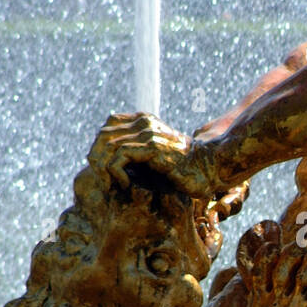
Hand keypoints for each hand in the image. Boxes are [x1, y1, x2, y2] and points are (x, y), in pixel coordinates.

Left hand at [87, 112, 218, 199]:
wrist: (209, 168)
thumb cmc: (183, 169)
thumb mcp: (154, 159)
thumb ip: (134, 154)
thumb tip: (106, 163)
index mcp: (143, 121)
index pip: (107, 127)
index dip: (100, 148)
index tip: (104, 172)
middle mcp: (144, 122)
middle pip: (103, 135)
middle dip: (98, 160)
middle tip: (105, 182)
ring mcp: (148, 132)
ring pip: (108, 146)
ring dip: (105, 170)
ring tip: (113, 186)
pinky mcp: (153, 147)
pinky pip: (120, 156)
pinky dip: (117, 173)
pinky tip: (126, 185)